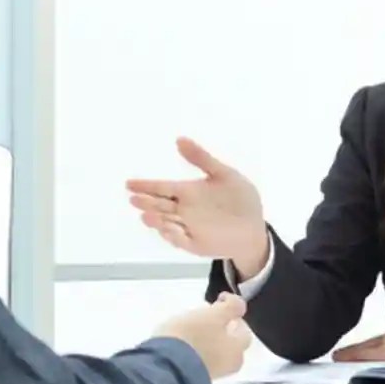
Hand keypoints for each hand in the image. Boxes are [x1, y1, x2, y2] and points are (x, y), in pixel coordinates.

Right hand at [127, 137, 269, 275]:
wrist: (255, 226)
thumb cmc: (240, 199)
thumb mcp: (224, 174)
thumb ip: (202, 158)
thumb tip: (179, 139)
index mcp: (189, 192)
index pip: (163, 188)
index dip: (147, 186)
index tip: (129, 184)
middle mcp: (184, 210)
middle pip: (161, 206)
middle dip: (147, 203)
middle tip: (134, 199)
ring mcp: (189, 228)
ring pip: (167, 223)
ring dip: (156, 221)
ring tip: (147, 216)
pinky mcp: (196, 244)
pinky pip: (181, 241)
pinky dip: (173, 236)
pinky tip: (168, 229)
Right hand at [155, 293, 253, 378]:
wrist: (165, 368)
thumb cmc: (192, 337)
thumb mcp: (214, 315)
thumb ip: (231, 307)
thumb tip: (238, 304)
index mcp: (237, 350)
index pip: (243, 331)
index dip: (233, 312)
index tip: (218, 301)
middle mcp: (228, 365)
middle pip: (230, 343)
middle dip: (222, 328)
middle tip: (207, 315)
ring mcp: (210, 373)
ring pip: (215, 351)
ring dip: (208, 338)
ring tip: (192, 327)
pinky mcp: (192, 377)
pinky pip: (200, 359)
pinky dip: (196, 349)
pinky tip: (184, 341)